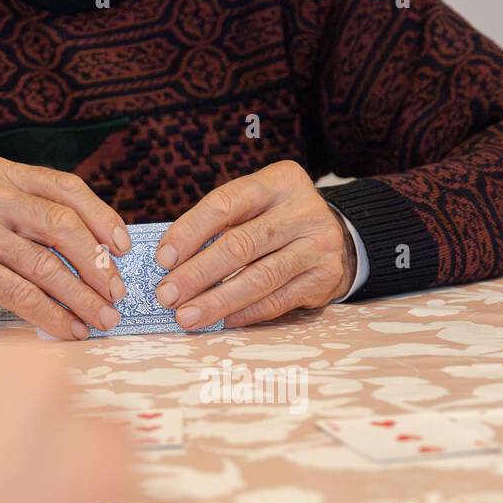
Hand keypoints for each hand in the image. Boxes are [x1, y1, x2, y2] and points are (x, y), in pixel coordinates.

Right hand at [0, 156, 131, 339]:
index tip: (124, 249)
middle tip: (117, 293)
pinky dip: (53, 316)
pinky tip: (70, 330)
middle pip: (63, 225)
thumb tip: (102, 252)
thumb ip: (33, 220)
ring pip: (46, 265)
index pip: (67, 187)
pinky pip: (23, 293)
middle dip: (98, 265)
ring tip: (102, 319)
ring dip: (82, 298)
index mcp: (0, 172)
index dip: (103, 218)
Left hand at [152, 161, 355, 328]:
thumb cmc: (278, 220)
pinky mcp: (324, 279)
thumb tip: (170, 262)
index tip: (163, 259)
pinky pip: (276, 301)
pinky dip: (244, 313)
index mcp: (278, 182)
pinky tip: (221, 321)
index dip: (190, 232)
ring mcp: (317, 246)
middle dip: (197, 274)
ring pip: (259, 278)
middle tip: (167, 294)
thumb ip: (221, 224)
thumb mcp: (256, 205)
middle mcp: (302, 211)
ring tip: (186, 316)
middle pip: (241, 245)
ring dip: (217, 301)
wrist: (338, 237)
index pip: (226, 204)